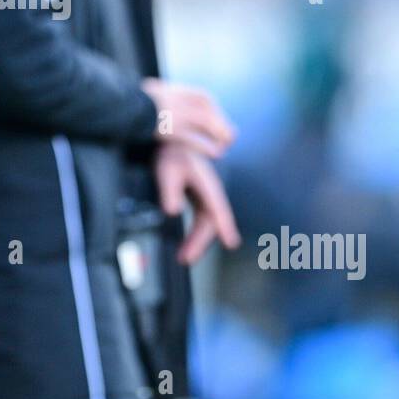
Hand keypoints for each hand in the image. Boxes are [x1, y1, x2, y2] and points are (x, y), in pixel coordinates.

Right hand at [141, 78, 235, 157]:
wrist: (123, 106)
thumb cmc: (135, 102)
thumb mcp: (155, 92)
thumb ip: (167, 95)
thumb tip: (166, 95)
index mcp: (179, 90)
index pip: (205, 100)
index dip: (215, 112)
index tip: (218, 122)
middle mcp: (183, 101)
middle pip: (210, 114)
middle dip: (222, 125)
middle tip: (230, 137)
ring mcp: (178, 116)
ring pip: (208, 126)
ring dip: (219, 136)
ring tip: (224, 148)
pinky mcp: (172, 131)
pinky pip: (196, 141)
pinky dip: (207, 147)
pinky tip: (216, 154)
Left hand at [153, 141, 240, 264]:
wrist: (172, 140)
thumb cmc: (172, 153)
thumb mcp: (167, 170)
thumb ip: (170, 191)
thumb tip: (173, 211)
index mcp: (208, 183)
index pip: (218, 208)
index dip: (225, 226)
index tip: (231, 243)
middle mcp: (211, 191)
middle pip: (210, 222)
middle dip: (201, 243)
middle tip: (186, 258)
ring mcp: (207, 195)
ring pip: (206, 223)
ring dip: (198, 241)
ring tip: (184, 257)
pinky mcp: (200, 198)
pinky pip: (201, 220)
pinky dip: (195, 234)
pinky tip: (187, 245)